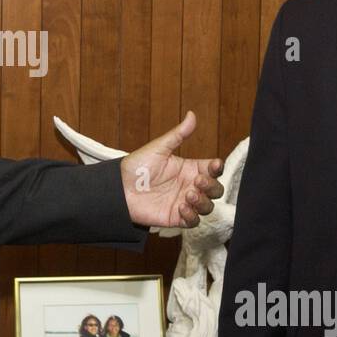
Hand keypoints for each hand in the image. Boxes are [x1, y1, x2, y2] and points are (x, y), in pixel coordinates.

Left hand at [121, 111, 222, 227]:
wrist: (119, 188)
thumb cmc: (137, 166)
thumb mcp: (159, 148)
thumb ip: (178, 134)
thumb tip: (192, 114)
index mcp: (189, 168)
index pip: (213, 170)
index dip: (217, 168)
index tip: (214, 165)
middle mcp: (189, 185)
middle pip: (215, 190)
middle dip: (212, 186)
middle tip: (197, 181)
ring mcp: (184, 202)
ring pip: (208, 206)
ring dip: (203, 201)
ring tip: (188, 194)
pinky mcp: (175, 217)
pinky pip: (193, 221)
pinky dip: (192, 215)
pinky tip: (181, 207)